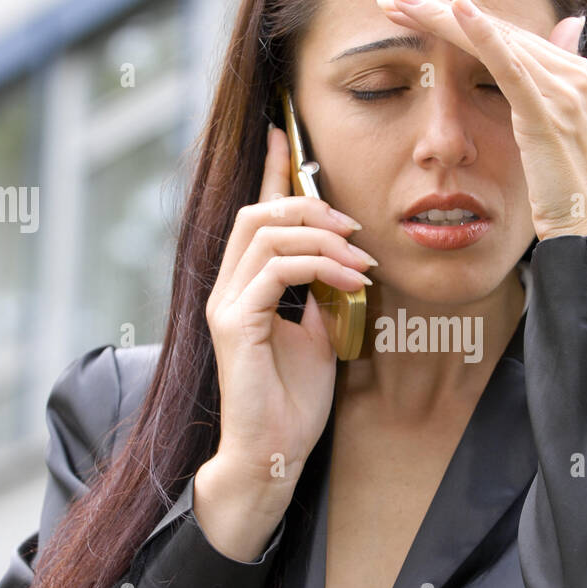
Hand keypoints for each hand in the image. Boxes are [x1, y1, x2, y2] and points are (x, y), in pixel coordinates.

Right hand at [201, 125, 376, 507]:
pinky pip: (276, 270)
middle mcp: (228, 288)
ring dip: (321, 236)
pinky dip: (320, 266)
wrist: (273, 453)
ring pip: (265, 234)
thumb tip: (344, 263)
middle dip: (309, 204)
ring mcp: (227, 304)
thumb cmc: (294, 402)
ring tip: (359, 257)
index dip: (271, 172)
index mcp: (246, 287)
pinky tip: (351, 281)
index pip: (255, 216)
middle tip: (354, 226)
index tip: (286, 134)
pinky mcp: (234, 323)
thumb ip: (322, 295)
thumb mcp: (320, 336)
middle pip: (258, 214)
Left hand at [376, 0, 586, 252]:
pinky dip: (481, 31)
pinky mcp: (548, 109)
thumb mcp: (557, 147)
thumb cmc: (573, 202)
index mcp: (574, 79)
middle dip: (438, 11)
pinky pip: (508, 62)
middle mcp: (573, 74)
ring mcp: (564, 88)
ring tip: (398, 0)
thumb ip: (547, 101)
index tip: (412, 11)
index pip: (506, 37)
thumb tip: (559, 46)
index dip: (458, 21)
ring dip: (441, 15)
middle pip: (496, 29)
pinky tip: (453, 7)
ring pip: (493, 37)